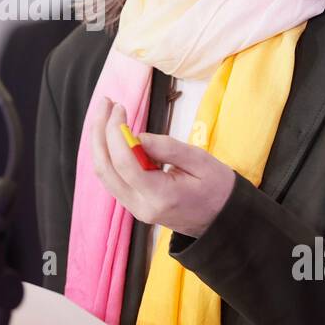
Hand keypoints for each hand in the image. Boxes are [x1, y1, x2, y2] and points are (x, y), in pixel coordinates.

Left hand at [89, 96, 234, 238]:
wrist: (224, 220)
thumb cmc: (218, 189)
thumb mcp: (201, 161)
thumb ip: (168, 148)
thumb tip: (137, 136)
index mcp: (161, 196)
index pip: (125, 163)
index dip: (116, 132)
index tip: (120, 108)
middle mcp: (141, 206)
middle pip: (105, 169)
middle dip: (99, 133)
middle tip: (106, 104)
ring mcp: (135, 208)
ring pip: (104, 174)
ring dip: (100, 142)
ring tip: (105, 115)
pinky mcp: (134, 205)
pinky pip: (112, 178)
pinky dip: (108, 154)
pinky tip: (111, 134)